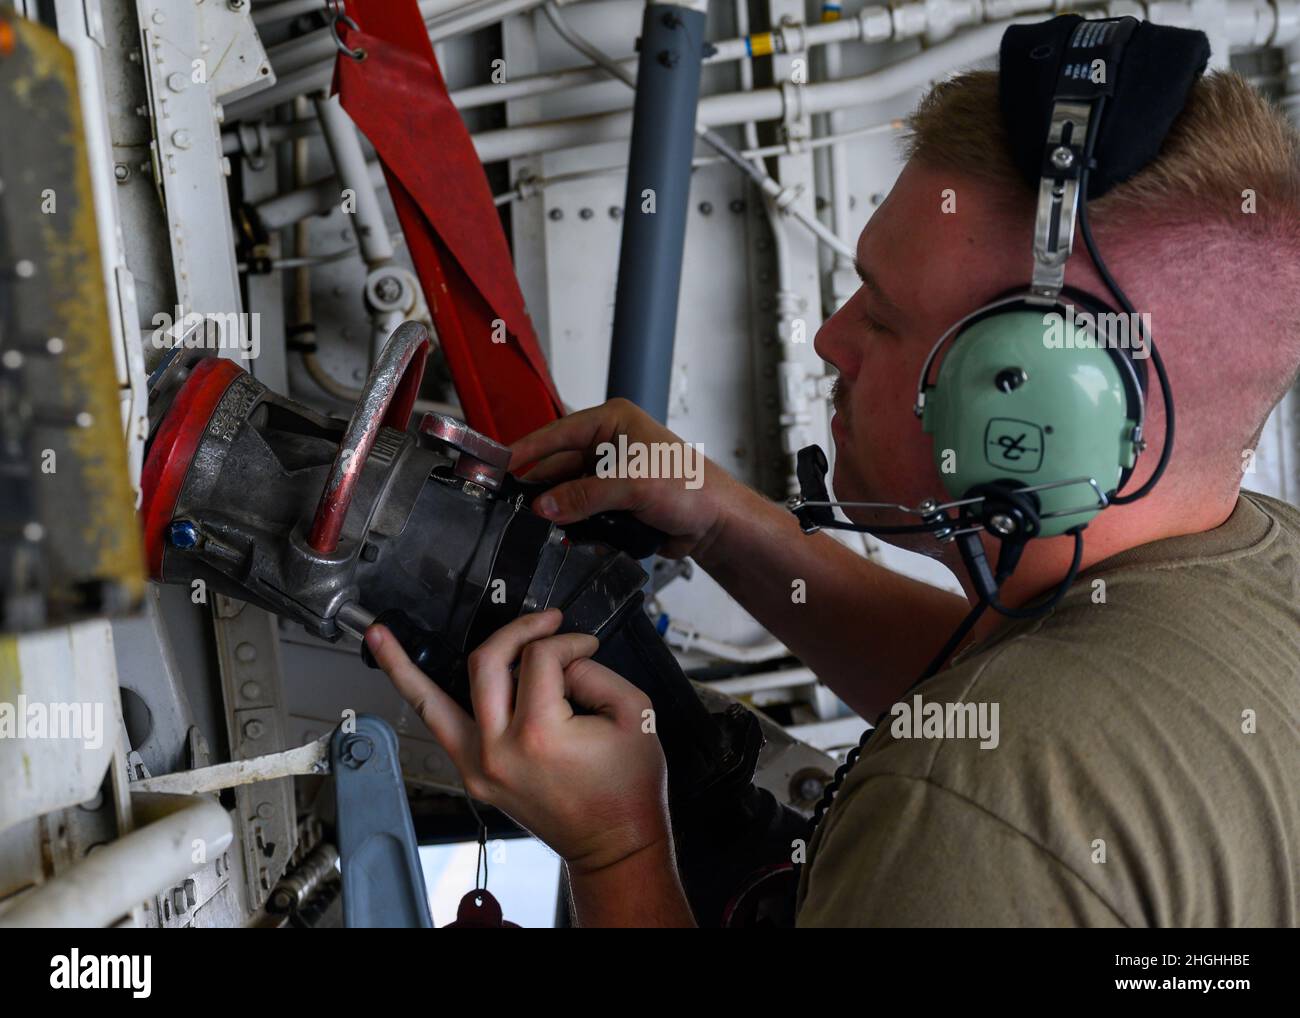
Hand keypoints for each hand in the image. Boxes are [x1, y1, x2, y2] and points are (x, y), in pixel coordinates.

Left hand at [365, 608, 668, 874]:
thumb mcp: (634, 715)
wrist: (614, 843)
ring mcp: (477, 765)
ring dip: (403, 663)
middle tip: (546, 622)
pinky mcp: (472, 772)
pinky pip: (437, 725)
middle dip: (520, 630)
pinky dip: (414, 693)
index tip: (587, 647)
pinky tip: (391, 664)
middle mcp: (497, 750)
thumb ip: (595, 672)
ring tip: (378, 632)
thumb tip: (563, 658)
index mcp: (539, 734)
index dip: (570, 642)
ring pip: (432, 699)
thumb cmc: (626, 789)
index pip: (542, 658)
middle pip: (488, 662)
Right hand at [509, 398, 742, 560]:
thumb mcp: (633, 486)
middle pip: (559, 465)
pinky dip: (573, 524)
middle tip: (514, 509)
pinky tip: (565, 536)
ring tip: (536, 527)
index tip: (499, 463)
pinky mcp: (613, 501)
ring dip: (557, 510)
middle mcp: (608, 443)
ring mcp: (609, 473)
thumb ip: (585, 495)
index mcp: (613, 422)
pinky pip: (582, 511)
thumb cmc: (689, 489)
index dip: (528, 449)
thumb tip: (544, 507)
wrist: (717, 523)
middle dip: (541, 489)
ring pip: (568, 491)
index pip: (559, 432)